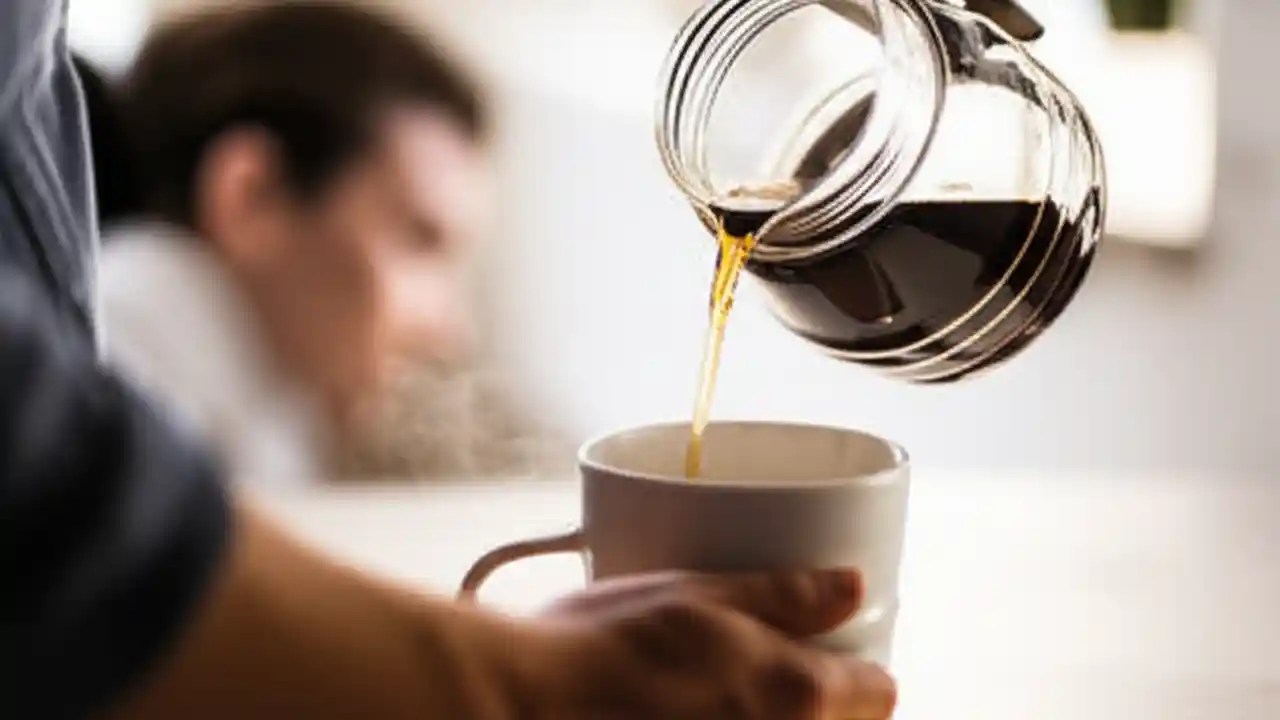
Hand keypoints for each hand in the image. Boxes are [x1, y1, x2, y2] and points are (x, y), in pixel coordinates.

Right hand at [532, 569, 895, 719]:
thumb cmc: (597, 650)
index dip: (858, 673)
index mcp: (799, 694)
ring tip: (707, 703)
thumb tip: (847, 588)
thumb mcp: (692, 598)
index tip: (829, 661)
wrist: (519, 712)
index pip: (879, 691)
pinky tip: (677, 716)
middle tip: (758, 686)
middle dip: (818, 711)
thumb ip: (781, 596)